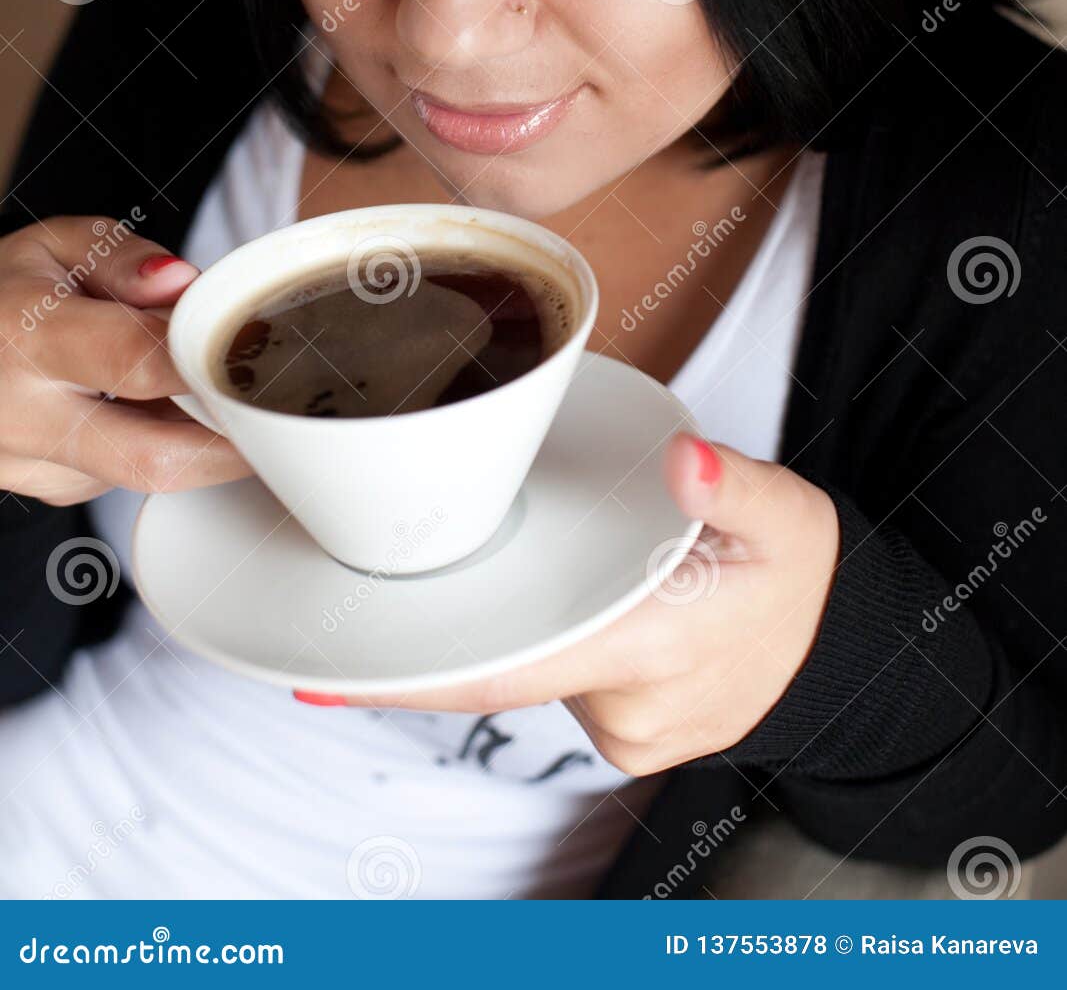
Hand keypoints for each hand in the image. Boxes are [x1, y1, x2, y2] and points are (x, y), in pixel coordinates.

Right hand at [0, 216, 250, 503]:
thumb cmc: (3, 290)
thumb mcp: (53, 244)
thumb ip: (125, 258)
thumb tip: (182, 283)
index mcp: (28, 337)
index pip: (137, 361)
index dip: (207, 366)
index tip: (263, 362)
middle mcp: (20, 413)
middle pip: (155, 457)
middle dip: (233, 445)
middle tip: (284, 419)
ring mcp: (26, 464)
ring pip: (141, 473)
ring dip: (191, 439)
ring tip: (205, 386)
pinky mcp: (41, 489)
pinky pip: (119, 478)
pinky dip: (152, 444)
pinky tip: (147, 405)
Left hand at [293, 433, 840, 773]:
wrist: (839, 644)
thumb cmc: (798, 574)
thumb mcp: (787, 514)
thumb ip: (733, 487)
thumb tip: (687, 461)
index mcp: (652, 648)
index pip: (507, 670)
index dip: (412, 678)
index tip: (324, 674)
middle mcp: (628, 707)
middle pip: (506, 664)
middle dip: (456, 624)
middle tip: (389, 579)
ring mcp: (627, 735)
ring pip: (536, 668)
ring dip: (524, 622)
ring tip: (552, 562)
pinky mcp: (627, 741)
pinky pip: (565, 683)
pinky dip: (556, 641)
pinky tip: (576, 601)